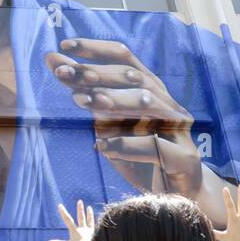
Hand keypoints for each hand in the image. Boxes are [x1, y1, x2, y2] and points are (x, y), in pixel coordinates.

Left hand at [45, 38, 202, 197]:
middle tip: (65, 73)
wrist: (175, 195)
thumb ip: (85, 94)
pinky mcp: (184, 159)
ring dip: (115, 100)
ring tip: (84, 101)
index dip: (95, 49)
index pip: (125, 58)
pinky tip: (101, 147)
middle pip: (134, 77)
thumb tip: (54, 61)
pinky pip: (157, 148)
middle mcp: (166, 103)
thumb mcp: (106, 123)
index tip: (64, 45)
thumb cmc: (138, 155)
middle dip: (97, 73)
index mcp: (149, 90)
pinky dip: (127, 146)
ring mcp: (178, 130)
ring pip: (149, 105)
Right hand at [48, 199, 95, 240]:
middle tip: (80, 201)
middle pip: (81, 217)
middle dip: (79, 209)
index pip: (67, 220)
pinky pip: (96, 227)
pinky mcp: (96, 235)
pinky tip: (100, 220)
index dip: (63, 212)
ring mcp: (90, 231)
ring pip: (90, 221)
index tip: (60, 205)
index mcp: (75, 231)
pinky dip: (98, 224)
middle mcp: (83, 229)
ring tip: (89, 207)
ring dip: (89, 214)